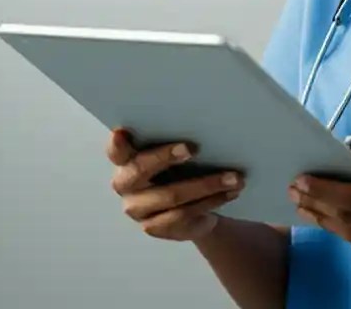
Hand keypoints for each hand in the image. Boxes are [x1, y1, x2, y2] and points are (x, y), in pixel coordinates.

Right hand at [106, 129, 243, 241]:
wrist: (195, 206)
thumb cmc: (183, 168)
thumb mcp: (177, 153)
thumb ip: (176, 139)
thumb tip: (203, 121)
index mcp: (125, 160)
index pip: (115, 150)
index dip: (117, 143)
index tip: (123, 132)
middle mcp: (125, 185)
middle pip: (140, 171)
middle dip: (166, 157)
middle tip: (193, 148)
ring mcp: (138, 210)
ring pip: (171, 197)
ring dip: (207, 186)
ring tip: (235, 178)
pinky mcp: (155, 228)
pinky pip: (184, 216)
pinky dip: (211, 204)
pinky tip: (230, 194)